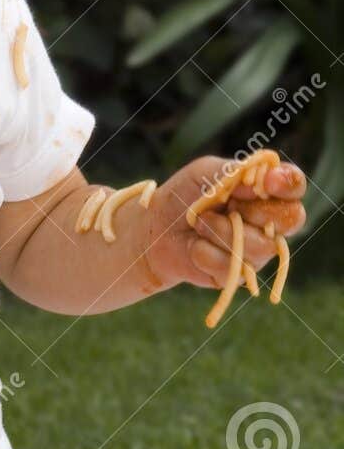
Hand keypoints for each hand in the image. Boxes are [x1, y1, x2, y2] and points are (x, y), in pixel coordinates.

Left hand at [145, 155, 305, 291]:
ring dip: (221, 231)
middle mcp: (269, 222)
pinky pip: (233, 266)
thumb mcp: (204, 173)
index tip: (270, 182)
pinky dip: (206, 252)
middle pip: (290, 218)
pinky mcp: (240, 275)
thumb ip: (234, 173)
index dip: (288, 184)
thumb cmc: (183, 197)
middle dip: (256, 211)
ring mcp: (258, 250)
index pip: (293, 187)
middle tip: (228, 205)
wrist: (155, 231)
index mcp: (266, 191)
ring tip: (199, 224)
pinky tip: (194, 246)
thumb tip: (264, 179)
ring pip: (261, 246)